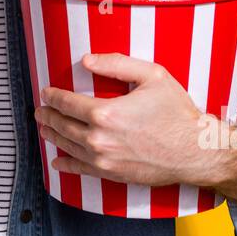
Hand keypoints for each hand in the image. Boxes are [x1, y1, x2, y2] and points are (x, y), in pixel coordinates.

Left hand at [33, 52, 225, 188]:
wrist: (195, 151)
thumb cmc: (177, 113)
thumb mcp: (152, 75)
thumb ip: (117, 64)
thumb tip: (87, 61)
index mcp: (106, 113)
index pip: (67, 103)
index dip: (53, 97)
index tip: (47, 93)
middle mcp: (100, 139)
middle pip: (63, 125)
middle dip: (48, 116)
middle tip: (41, 110)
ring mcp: (105, 160)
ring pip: (68, 146)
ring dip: (52, 136)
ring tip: (45, 128)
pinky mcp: (112, 175)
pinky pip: (81, 170)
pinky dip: (66, 165)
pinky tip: (58, 162)